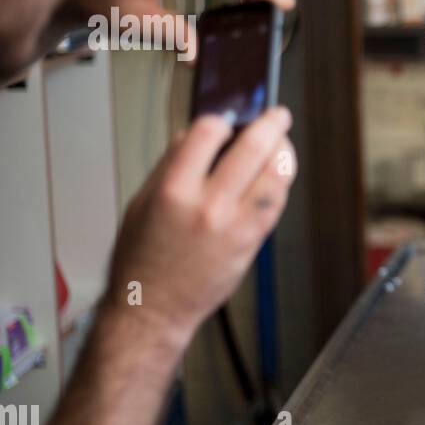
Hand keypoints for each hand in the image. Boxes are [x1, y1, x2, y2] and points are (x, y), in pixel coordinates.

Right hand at [104, 107, 296, 349]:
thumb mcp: (141, 202)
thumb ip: (171, 165)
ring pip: (275, 175)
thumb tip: (196, 134)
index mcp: (173, 190)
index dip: (220, 119)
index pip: (207, 132)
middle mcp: (208, 205)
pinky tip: (277, 175)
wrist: (152, 309)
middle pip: (252, 148)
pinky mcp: (251, 242)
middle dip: (270, 124)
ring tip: (282, 143)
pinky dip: (281, 183)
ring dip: (283, 152)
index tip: (226, 118)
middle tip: (277, 115)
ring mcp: (235, 225)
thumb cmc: (141, 259)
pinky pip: (276, 202)